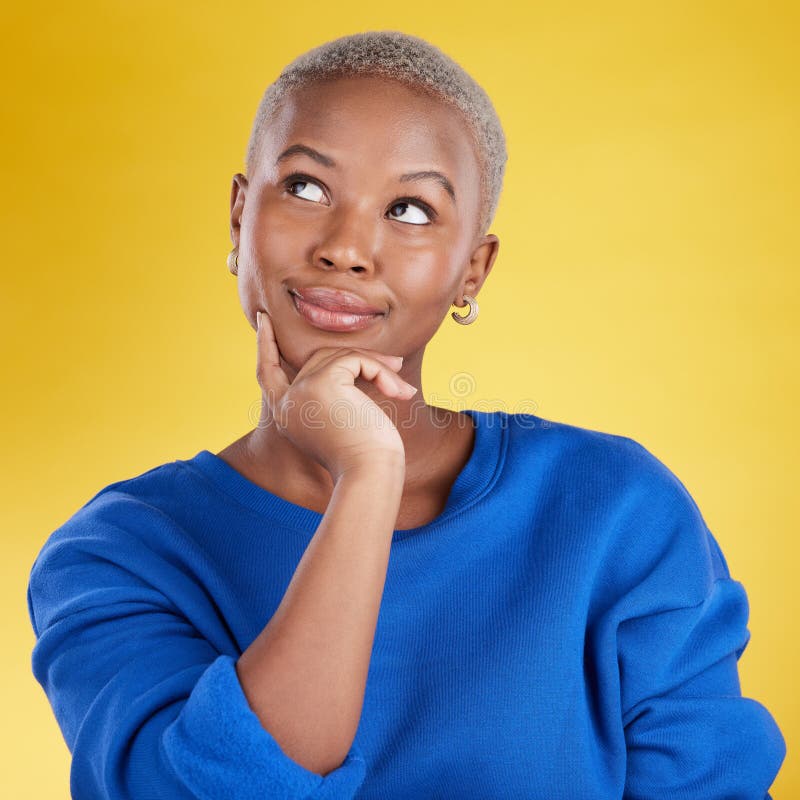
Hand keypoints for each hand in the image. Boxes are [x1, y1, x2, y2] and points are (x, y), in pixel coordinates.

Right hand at [255, 309, 416, 482]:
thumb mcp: (341, 422)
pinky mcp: (323, 382)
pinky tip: (399, 393)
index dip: (265, 345)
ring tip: (401, 388)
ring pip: (341, 356)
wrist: (369, 475)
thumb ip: (335, 394)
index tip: (264, 320)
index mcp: (285, 414)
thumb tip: (354, 361)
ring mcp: (302, 389)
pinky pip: (356, 360)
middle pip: (320, 359)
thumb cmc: (365, 457)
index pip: (267, 372)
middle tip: (394, 367)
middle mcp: (287, 401)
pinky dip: (381, 373)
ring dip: (376, 367)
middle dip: (359, 360)